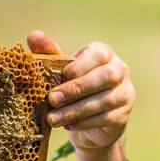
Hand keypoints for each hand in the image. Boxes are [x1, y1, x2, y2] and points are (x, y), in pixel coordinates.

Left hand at [27, 31, 135, 153]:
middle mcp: (120, 70)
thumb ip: (49, 53)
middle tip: (52, 99)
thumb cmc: (73, 88)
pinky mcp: (124, 115)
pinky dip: (84, 122)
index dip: (78, 66)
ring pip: (104, 100)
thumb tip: (33, 35)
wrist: (89, 123)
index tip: (58, 76)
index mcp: (105, 54)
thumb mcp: (60, 70)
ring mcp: (126, 93)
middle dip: (76, 88)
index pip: (98, 54)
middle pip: (106, 76)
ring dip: (76, 110)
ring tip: (53, 118)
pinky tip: (68, 125)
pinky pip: (105, 118)